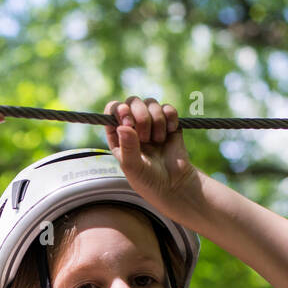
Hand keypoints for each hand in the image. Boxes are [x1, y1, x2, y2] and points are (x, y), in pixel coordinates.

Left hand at [104, 96, 198, 210]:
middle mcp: (133, 126)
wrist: (175, 185)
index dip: (120, 110)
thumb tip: (122, 127)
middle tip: (146, 137)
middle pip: (132, 102)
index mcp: (118, 135)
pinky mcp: (169, 123)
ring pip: (151, 103)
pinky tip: (171, 132)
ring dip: (156, 120)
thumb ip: (128, 147)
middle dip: (141, 116)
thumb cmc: (148, 180)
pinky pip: (168, 108)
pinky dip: (170, 117)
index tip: (128, 122)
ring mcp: (151, 123)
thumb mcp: (133, 167)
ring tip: (159, 140)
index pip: (112, 110)